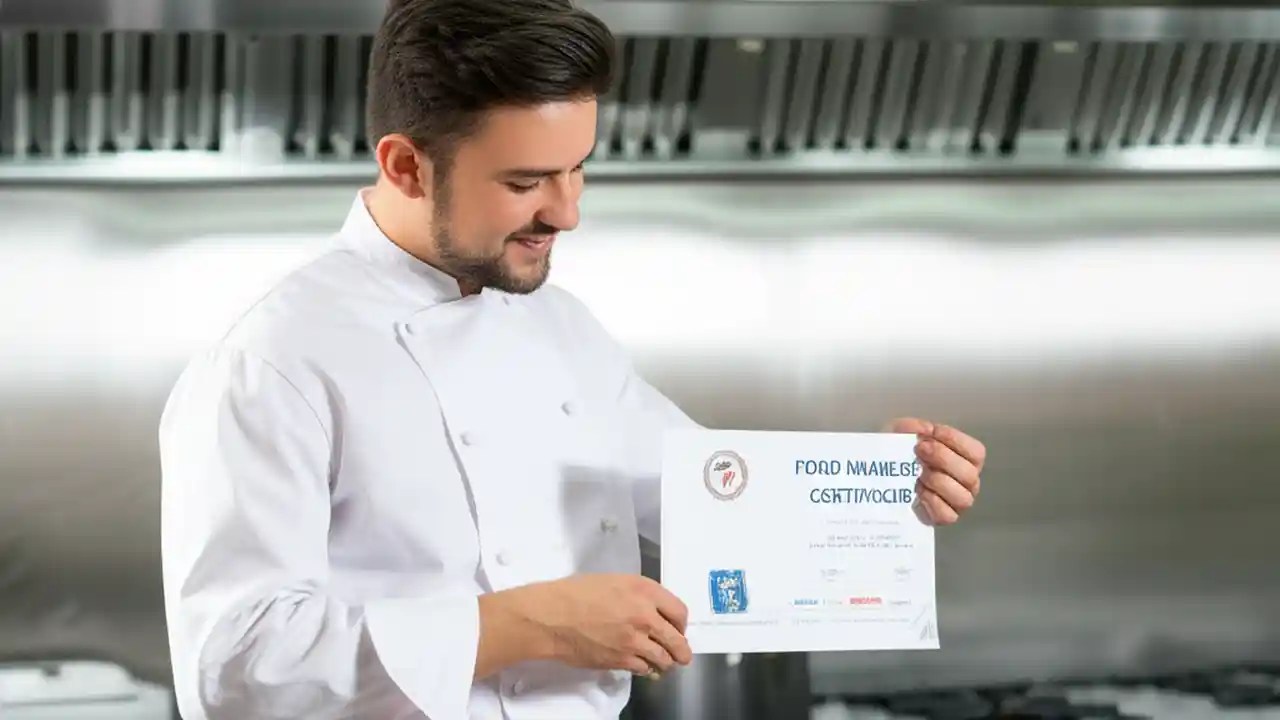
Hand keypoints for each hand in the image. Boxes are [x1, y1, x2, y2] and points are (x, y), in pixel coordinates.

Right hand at [521, 574, 692, 676]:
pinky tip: (642, 665)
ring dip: (665, 661)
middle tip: (681, 655)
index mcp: (644, 590)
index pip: (680, 611)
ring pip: (664, 658)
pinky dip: (647, 669)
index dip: (681, 624)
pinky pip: (645, 669)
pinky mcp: (622, 660)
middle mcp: (645, 615)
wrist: (551, 616)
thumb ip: (639, 595)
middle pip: (677, 639)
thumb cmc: (576, 593)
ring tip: (662, 662)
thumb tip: (653, 611)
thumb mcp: (614, 581)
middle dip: (681, 650)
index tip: (678, 629)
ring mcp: (634, 640)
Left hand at [884, 417, 985, 525]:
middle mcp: (968, 482)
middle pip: (969, 474)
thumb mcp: (904, 432)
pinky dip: (932, 502)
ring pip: (962, 497)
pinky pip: (948, 515)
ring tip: (918, 473)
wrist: (880, 474)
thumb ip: (914, 426)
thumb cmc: (901, 451)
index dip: (955, 440)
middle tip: (919, 449)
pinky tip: (917, 491)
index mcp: (967, 459)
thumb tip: (925, 429)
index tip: (932, 432)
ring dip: (938, 482)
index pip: (976, 452)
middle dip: (943, 458)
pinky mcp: (944, 517)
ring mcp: (958, 502)